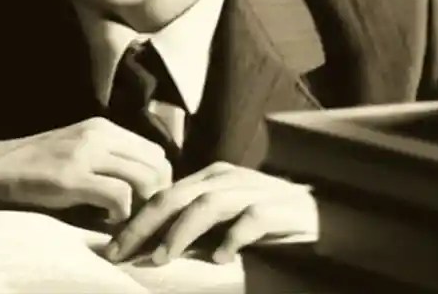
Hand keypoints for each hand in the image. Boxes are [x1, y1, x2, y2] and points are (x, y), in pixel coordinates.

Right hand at [0, 117, 172, 223]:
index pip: (156, 152)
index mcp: (103, 128)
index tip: (145, 203)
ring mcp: (85, 153)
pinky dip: (121, 215)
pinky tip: (105, 220)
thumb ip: (108, 160)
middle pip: (157, 165)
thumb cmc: (34, 168)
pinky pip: (119, 196)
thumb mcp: (77, 151)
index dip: (158, 182)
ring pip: (144, 178)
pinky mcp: (71, 176)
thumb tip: (144, 187)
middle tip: (139, 216)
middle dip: (156, 196)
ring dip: (141, 207)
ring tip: (124, 220)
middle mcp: (99, 134)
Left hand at [105, 162, 316, 264]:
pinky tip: (220, 259)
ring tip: (161, 258)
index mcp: (210, 178)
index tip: (111, 249)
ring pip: (207, 205)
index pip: (163, 195)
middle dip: (143, 226)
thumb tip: (150, 250)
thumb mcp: (226, 217)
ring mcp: (253, 192)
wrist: (326, 212)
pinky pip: (250, 220)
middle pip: (176, 197)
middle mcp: (227, 179)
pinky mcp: (278, 210)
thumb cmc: (270, 219)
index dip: (134, 221)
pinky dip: (232, 239)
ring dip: (180, 232)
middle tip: (120, 253)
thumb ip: (194, 227)